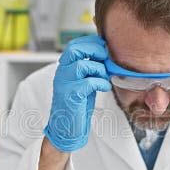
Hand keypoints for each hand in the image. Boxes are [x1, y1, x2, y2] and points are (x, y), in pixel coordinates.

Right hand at [44, 35, 111, 151]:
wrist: (67, 128)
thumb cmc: (78, 105)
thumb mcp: (84, 81)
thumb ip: (91, 68)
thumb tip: (107, 56)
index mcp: (64, 68)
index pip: (74, 45)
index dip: (90, 42)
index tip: (103, 45)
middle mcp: (61, 73)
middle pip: (74, 50)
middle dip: (93, 50)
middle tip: (105, 57)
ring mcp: (64, 84)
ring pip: (82, 65)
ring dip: (99, 69)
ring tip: (104, 77)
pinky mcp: (70, 96)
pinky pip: (88, 82)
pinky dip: (101, 83)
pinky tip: (104, 87)